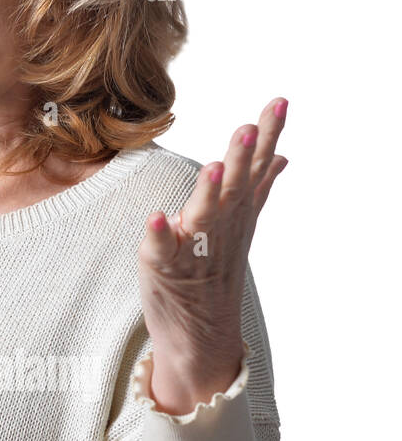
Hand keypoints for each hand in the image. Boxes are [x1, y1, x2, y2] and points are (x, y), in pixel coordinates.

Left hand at [136, 96, 288, 414]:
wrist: (201, 338)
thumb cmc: (215, 273)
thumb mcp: (240, 227)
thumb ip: (257, 189)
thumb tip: (281, 156)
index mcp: (237, 214)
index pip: (255, 168)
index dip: (267, 136)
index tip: (279, 102)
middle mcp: (220, 229)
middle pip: (234, 189)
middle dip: (241, 158)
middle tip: (250, 127)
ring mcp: (195, 251)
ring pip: (204, 218)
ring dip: (207, 193)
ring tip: (211, 167)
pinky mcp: (166, 272)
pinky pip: (163, 254)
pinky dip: (160, 237)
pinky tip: (157, 218)